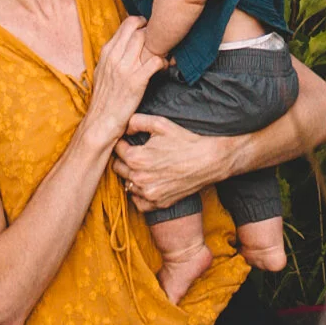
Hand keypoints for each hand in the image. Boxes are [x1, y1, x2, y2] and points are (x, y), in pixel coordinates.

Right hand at [81, 17, 166, 150]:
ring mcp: (125, 68)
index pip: (127, 24)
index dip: (142, 23)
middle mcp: (115, 56)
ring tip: (164, 52)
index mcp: (107, 52)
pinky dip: (164, 61)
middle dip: (153, 30)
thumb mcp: (102, 71)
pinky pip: (155, 61)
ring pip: (147, 40)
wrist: (101, 121)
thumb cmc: (105, 98)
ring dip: (160, 44)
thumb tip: (125, 44)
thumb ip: (113, 55)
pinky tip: (163, 67)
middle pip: (138, 28)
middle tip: (161, 39)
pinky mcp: (136, 80)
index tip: (149, 29)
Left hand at [113, 115, 230, 213]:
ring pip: (127, 184)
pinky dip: (140, 193)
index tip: (130, 141)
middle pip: (118, 168)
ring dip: (132, 176)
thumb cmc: (185, 141)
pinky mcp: (158, 203)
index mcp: (136, 158)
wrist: (208, 160)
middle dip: (124, 159)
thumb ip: (136, 121)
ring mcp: (148, 193)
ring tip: (145, 167)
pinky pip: (139, 201)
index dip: (122, 143)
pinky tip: (150, 182)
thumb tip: (124, 127)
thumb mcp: (160, 123)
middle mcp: (139, 178)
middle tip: (137, 153)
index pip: (116, 150)